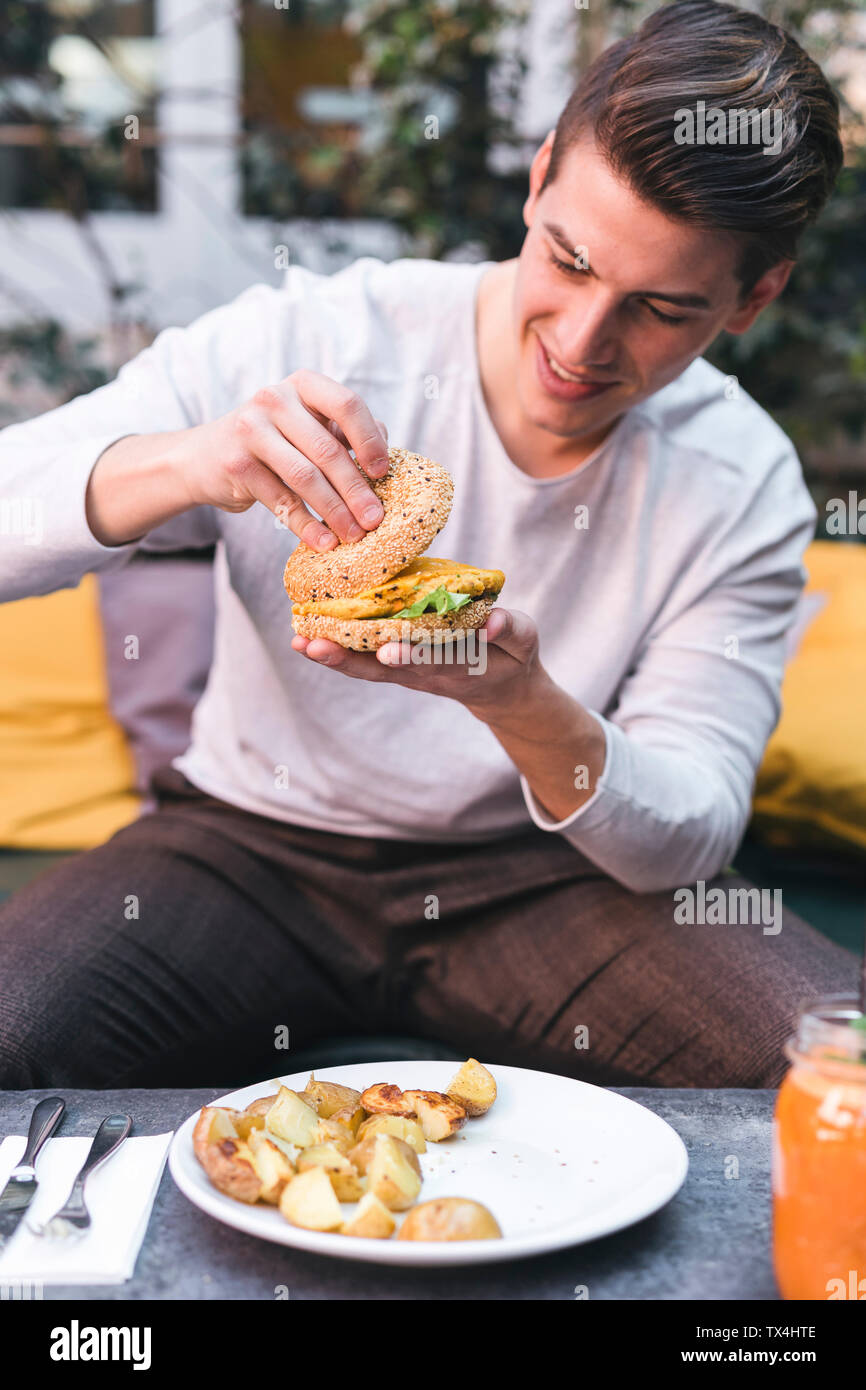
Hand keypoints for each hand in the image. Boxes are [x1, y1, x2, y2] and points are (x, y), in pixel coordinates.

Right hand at [185, 369, 389, 549]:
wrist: (203, 457)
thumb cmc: (273, 441)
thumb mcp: (307, 425)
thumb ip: (344, 433)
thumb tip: (384, 458)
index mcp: (303, 385)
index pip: (347, 405)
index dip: (370, 440)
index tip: (382, 473)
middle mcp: (274, 399)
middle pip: (327, 449)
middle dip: (356, 490)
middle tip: (375, 519)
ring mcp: (250, 430)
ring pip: (305, 477)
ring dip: (335, 511)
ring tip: (354, 535)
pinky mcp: (236, 465)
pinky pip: (281, 501)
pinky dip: (306, 526)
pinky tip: (324, 542)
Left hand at [291, 607, 545, 724]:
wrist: (501, 690)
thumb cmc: (512, 657)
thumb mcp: (524, 642)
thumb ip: (511, 630)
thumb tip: (493, 621)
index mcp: (457, 666)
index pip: (428, 660)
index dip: (409, 656)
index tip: (387, 651)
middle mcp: (424, 673)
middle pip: (381, 669)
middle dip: (347, 659)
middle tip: (312, 647)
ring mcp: (408, 673)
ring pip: (365, 669)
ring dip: (332, 657)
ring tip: (299, 643)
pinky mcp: (397, 667)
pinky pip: (363, 664)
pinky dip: (336, 652)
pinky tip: (307, 640)